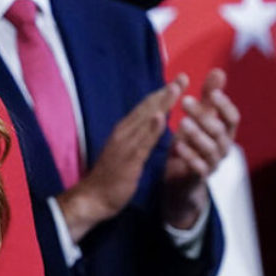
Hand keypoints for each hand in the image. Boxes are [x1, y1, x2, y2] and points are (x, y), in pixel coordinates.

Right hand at [58, 77, 184, 242]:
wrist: (92, 198)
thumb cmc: (109, 178)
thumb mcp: (124, 153)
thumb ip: (137, 138)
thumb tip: (152, 126)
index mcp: (124, 131)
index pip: (145, 108)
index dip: (161, 93)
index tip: (177, 82)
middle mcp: (124, 132)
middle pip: (147, 108)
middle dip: (165, 92)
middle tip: (183, 77)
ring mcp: (125, 145)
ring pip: (145, 120)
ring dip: (161, 103)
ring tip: (175, 88)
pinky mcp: (128, 160)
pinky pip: (142, 142)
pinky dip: (151, 128)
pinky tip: (161, 118)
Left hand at [162, 69, 238, 230]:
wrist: (182, 177)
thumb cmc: (193, 142)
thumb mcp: (200, 118)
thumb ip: (209, 97)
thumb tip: (219, 71)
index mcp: (226, 132)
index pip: (233, 117)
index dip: (224, 105)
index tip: (212, 92)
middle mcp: (223, 147)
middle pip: (219, 130)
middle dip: (203, 115)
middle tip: (185, 100)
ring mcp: (213, 163)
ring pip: (210, 149)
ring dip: (197, 135)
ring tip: (181, 122)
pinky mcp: (199, 177)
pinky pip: (199, 168)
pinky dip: (189, 156)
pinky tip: (177, 145)